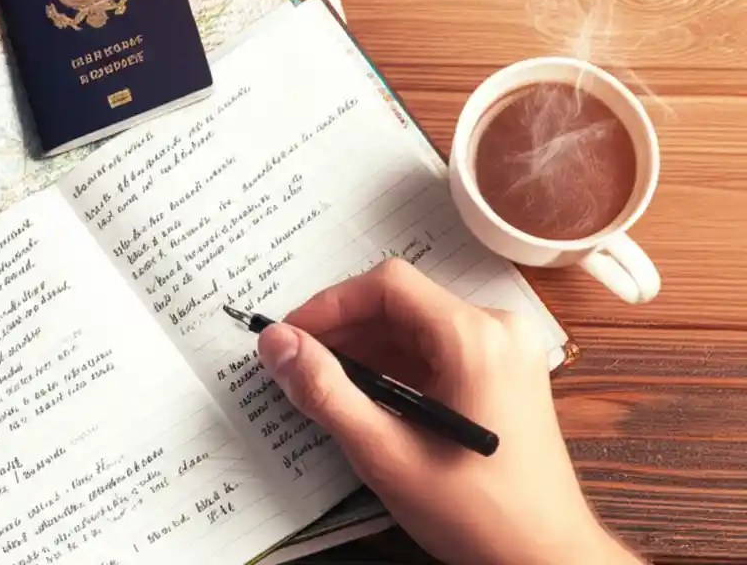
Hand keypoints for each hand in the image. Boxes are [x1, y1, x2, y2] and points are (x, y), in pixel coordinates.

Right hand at [257, 259, 640, 564]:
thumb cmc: (481, 513)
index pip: (388, 285)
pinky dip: (393, 365)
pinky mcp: (501, 370)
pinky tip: (366, 399)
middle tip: (298, 364)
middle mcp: (498, 330)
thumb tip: (278, 344)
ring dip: (365, 349)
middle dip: (343, 329)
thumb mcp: (386, 454)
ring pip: (414, 325)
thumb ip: (326, 392)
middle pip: (400, 302)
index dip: (329, 304)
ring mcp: (504, 349)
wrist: (544, 556)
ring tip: (326, 386)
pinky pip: (434, 348)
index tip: (291, 335)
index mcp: (477, 339)